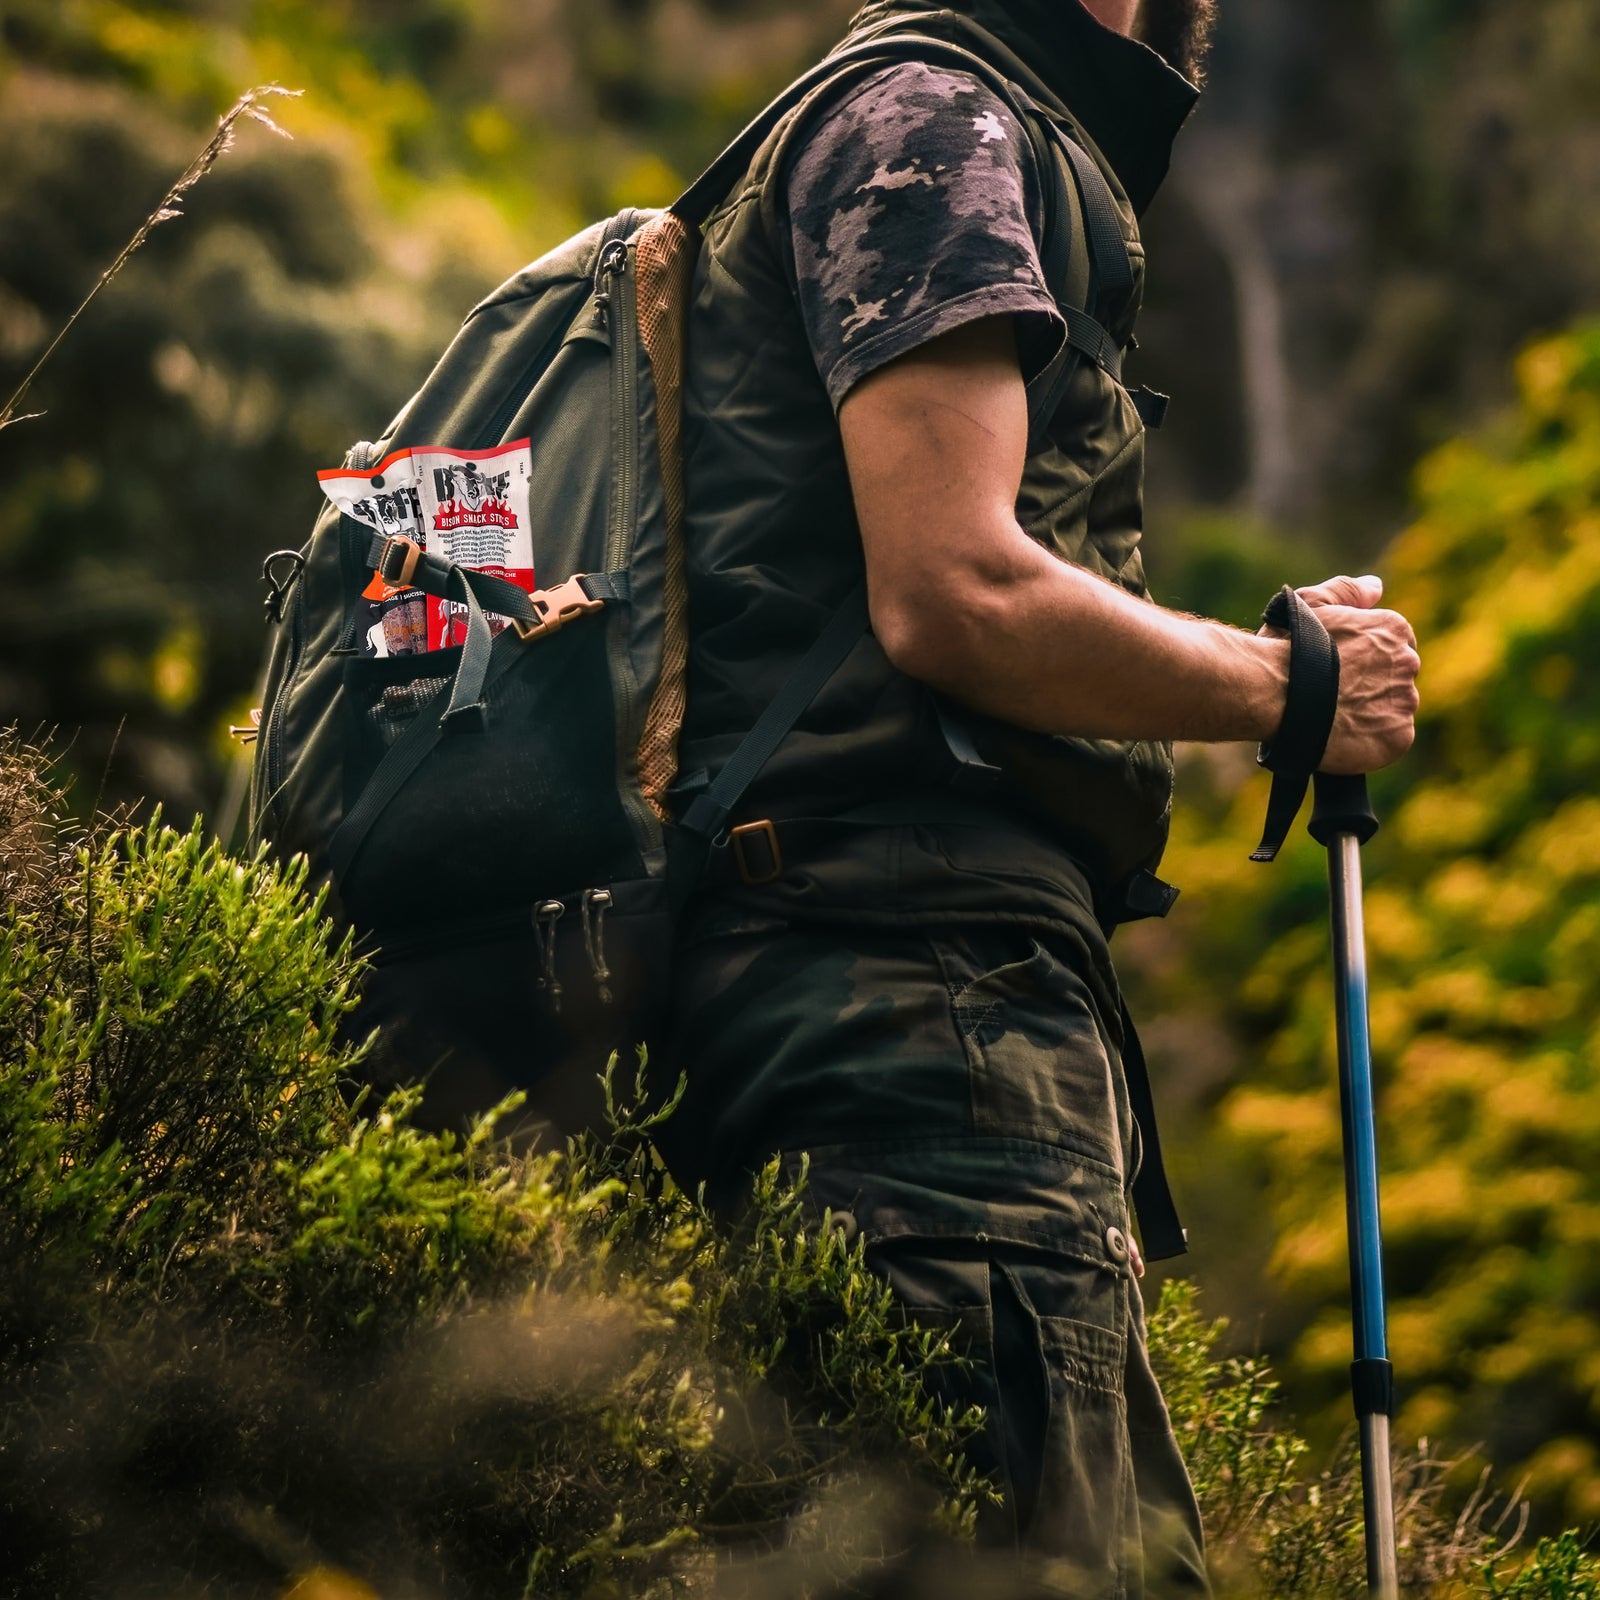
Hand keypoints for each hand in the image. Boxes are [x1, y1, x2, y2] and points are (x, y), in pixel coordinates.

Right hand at [1266, 574, 1419, 773]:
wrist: (1271, 693)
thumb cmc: (1285, 648)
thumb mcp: (1310, 603)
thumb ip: (1347, 590)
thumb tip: (1376, 587)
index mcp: (1393, 630)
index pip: (1392, 647)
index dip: (1363, 660)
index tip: (1339, 671)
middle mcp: (1407, 663)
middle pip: (1394, 679)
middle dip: (1368, 686)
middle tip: (1332, 696)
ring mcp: (1404, 702)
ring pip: (1392, 711)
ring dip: (1369, 714)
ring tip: (1330, 718)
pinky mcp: (1397, 738)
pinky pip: (1390, 741)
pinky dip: (1369, 742)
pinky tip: (1340, 736)